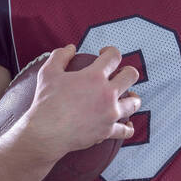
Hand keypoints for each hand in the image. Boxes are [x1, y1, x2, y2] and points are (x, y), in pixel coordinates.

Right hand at [15, 44, 140, 162]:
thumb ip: (60, 56)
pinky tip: (127, 123)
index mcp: (94, 76)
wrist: (46, 133)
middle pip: (131, 76)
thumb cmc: (46, 101)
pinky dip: (128, 127)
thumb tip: (71, 48)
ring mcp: (110, 113)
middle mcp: (107, 93)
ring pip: (134, 102)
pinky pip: (126, 130)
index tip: (103, 54)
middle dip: (126, 71)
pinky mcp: (108, 131)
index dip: (110, 51)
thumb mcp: (48, 72)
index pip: (114, 56)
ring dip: (132, 97)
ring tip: (128, 96)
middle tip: (118, 74)